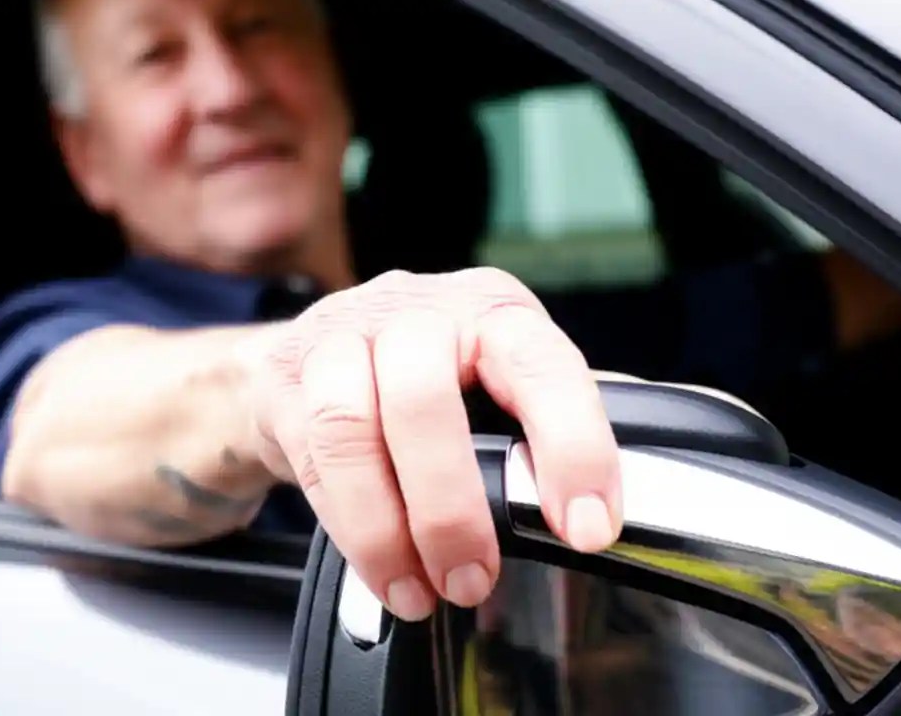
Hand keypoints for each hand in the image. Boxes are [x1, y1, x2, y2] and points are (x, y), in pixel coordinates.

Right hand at [251, 268, 623, 621]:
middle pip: (425, 400)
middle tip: (475, 577)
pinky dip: (348, 527)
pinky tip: (381, 569)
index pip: (542, 365)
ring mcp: (343, 337)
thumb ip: (547, 420)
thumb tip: (613, 492)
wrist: (315, 353)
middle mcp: (417, 309)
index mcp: (493, 309)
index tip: (588, 527)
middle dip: (453, 507)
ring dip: (388, 528)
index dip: (572, 446)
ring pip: (352, 429)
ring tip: (421, 589)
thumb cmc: (429, 373)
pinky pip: (310, 458)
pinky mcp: (287, 378)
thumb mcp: (497, 376)